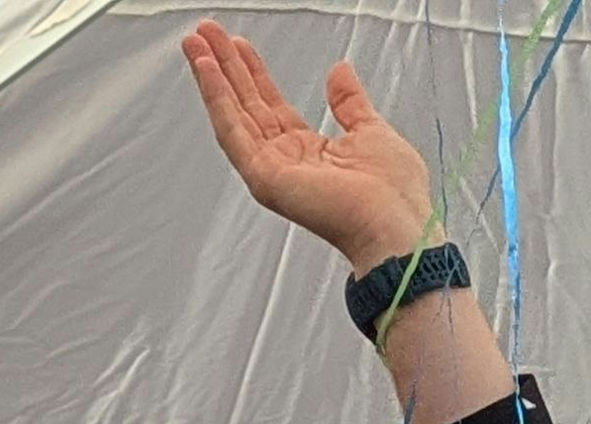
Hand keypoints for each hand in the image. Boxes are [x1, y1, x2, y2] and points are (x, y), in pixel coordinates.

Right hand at [184, 24, 432, 268]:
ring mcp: (272, 170)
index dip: (254, 72)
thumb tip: (339, 71)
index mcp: (311, 152)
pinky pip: (232, 131)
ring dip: (212, 76)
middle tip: (205, 33)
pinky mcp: (264, 177)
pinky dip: (217, 99)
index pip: (272, 105)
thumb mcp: (372, 130)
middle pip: (246, 105)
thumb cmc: (394, 194)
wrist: (396, 223)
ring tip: (194, 43)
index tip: (239, 44)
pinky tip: (206, 70)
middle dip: (225, 67)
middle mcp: (286, 161)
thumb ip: (350, 102)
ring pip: (233, 114)